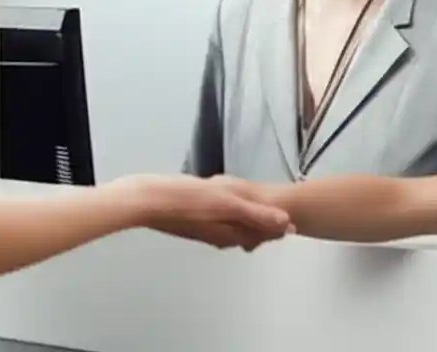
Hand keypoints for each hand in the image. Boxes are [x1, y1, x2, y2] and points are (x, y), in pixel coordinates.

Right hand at [112, 174, 291, 250]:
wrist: (142, 200)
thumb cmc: (183, 200)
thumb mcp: (225, 202)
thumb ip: (256, 214)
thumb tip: (287, 224)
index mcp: (228, 232)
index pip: (263, 234)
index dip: (279, 228)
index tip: (294, 223)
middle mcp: (217, 234)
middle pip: (249, 233)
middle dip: (265, 228)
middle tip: (281, 221)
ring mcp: (202, 228)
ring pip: (233, 228)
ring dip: (247, 222)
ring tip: (259, 213)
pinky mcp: (190, 219)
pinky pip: (217, 221)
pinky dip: (229, 216)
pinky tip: (223, 206)